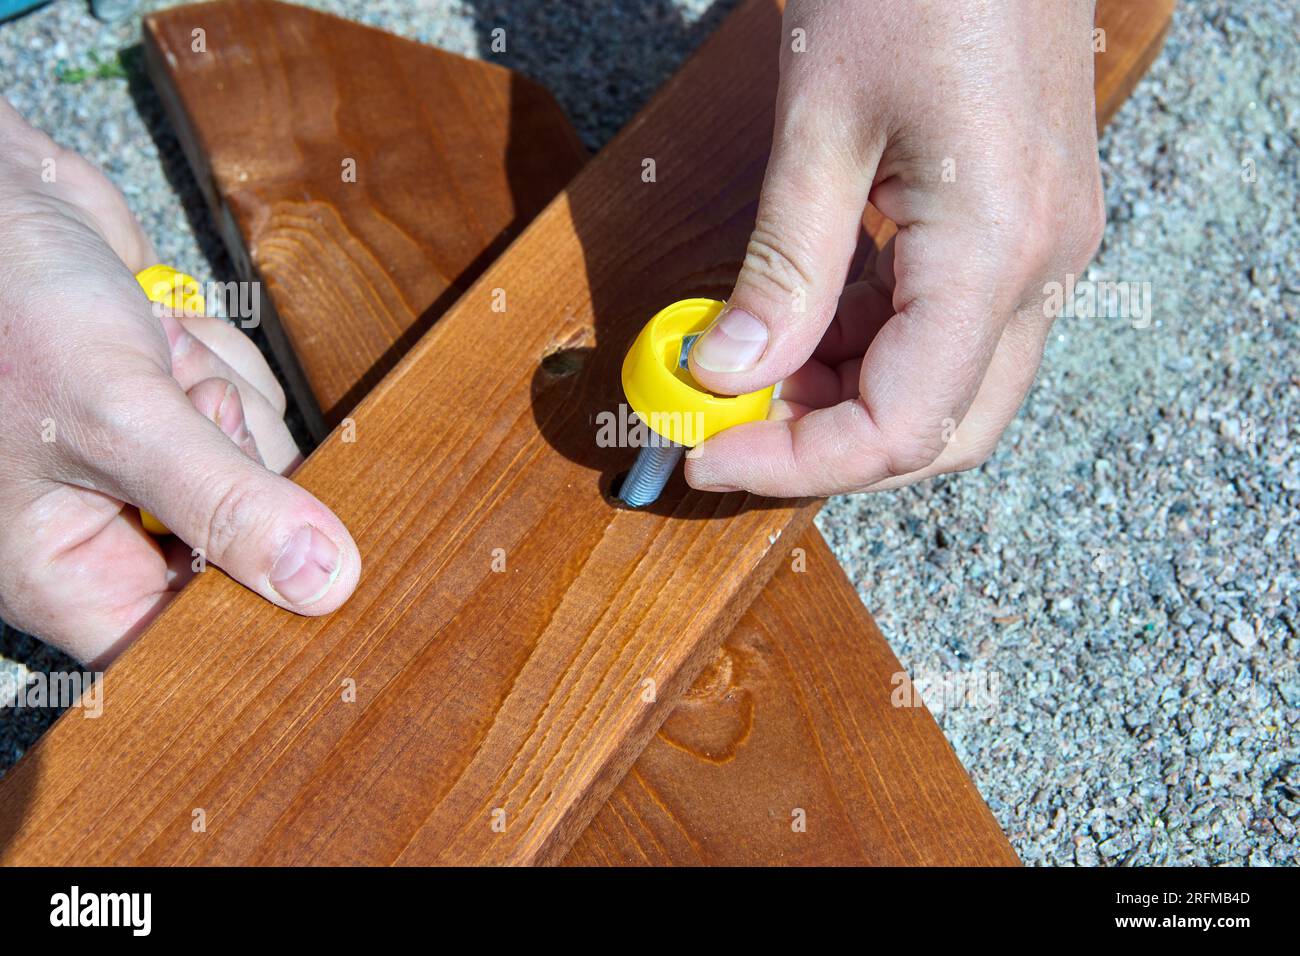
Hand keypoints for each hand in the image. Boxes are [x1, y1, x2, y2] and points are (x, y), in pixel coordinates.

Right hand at [0, 100, 359, 665]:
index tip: (304, 549)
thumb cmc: (6, 309)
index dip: (254, 596)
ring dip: (222, 388)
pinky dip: (219, 356)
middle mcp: (109, 531)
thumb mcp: (116, 416)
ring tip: (148, 350)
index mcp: (67, 572)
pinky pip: (250, 401)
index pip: (193, 633)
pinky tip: (159, 328)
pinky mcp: (173, 408)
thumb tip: (327, 587)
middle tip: (184, 401)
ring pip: (260, 459)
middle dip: (233, 450)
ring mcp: (147, 466)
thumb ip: (226, 504)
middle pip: (248, 540)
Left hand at [685, 0, 1104, 495]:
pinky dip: (870, 347)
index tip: (708, 454)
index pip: (902, 427)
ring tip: (745, 372)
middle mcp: (1042, 264)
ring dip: (845, 398)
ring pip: (947, 385)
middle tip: (731, 432)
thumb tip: (727, 373)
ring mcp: (1042, 245)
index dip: (799, 463)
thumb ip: (780, 270)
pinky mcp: (1022, 223)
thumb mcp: (821, 125)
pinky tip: (797, 322)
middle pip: (944, 428)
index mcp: (998, 249)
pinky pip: (948, 326)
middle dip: (830, 448)